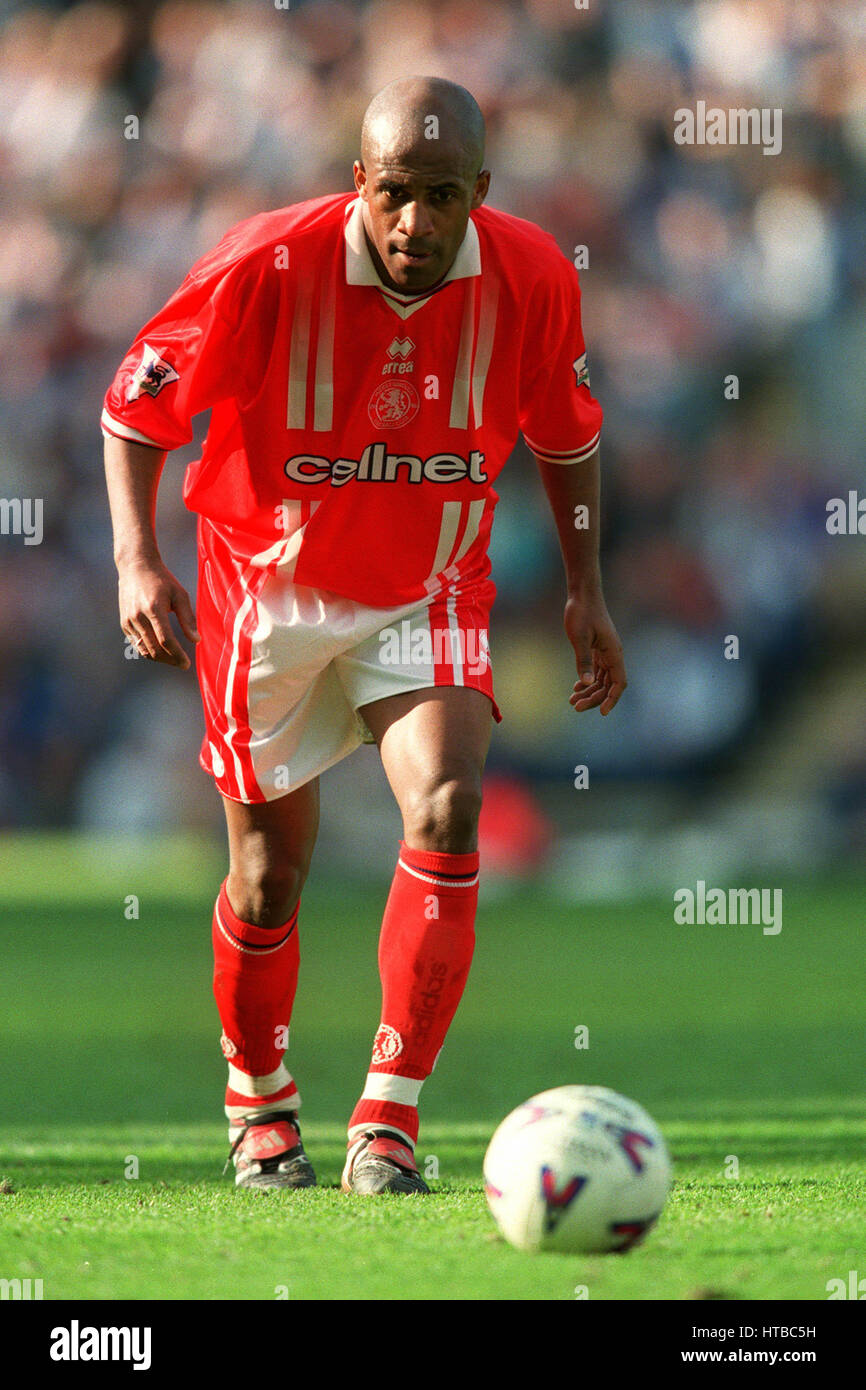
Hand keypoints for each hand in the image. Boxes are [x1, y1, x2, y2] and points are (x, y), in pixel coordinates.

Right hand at [118, 558, 199, 668]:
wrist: (136, 567)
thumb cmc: (162, 580)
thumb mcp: (180, 595)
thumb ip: (188, 619)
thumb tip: (196, 641)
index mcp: (154, 608)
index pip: (166, 640)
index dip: (177, 654)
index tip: (187, 663)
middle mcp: (138, 617)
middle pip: (154, 649)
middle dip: (170, 660)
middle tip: (182, 663)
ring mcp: (129, 621)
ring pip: (144, 650)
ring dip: (160, 659)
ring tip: (174, 658)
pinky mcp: (124, 623)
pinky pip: (137, 644)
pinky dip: (149, 651)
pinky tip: (161, 650)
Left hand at [564, 589, 626, 715]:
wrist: (582, 594)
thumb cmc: (581, 613)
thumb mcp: (579, 638)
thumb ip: (584, 660)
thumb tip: (588, 683)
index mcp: (613, 652)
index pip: (618, 683)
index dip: (612, 699)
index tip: (602, 713)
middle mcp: (613, 654)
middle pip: (608, 684)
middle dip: (594, 698)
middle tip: (575, 707)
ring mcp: (606, 651)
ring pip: (602, 679)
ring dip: (590, 691)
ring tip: (573, 702)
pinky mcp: (598, 648)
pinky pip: (597, 670)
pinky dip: (589, 681)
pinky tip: (577, 687)